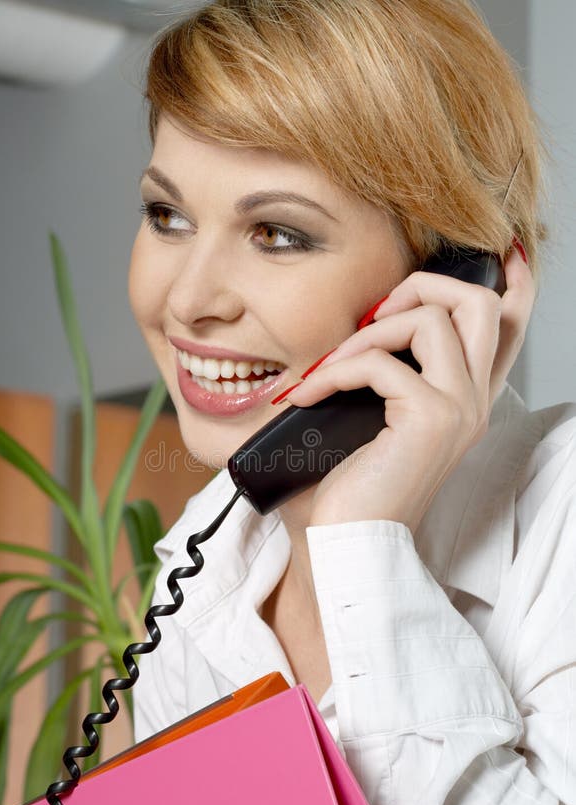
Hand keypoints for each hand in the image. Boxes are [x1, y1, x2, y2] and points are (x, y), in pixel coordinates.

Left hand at [286, 245, 534, 533]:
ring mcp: (458, 408)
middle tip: (378, 314)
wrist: (350, 541)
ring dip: (369, 330)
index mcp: (467, 400)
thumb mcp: (378, 423)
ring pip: (430, 319)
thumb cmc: (355, 486)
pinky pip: (377, 362)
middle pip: (478, 304)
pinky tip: (308, 395)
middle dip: (423, 286)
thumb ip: (389, 379)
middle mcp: (474, 401)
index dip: (509, 283)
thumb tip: (360, 331)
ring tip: (332, 367)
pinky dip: (334, 371)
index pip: (508, 330)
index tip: (502, 250)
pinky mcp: (428, 417)